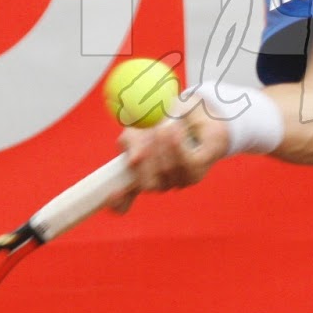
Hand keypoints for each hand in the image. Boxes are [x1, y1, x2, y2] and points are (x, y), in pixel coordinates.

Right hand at [111, 96, 230, 213]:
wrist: (191, 109)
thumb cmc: (160, 118)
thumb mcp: (138, 127)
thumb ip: (131, 141)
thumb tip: (135, 160)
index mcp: (138, 176)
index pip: (122, 204)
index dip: (117, 202)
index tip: (113, 191)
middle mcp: (159, 182)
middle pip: (148, 184)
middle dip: (148, 158)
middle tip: (149, 134)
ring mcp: (179, 180)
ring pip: (168, 171)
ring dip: (164, 145)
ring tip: (164, 124)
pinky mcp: (199, 171)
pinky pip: (189, 164)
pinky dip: (180, 145)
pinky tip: (176, 129)